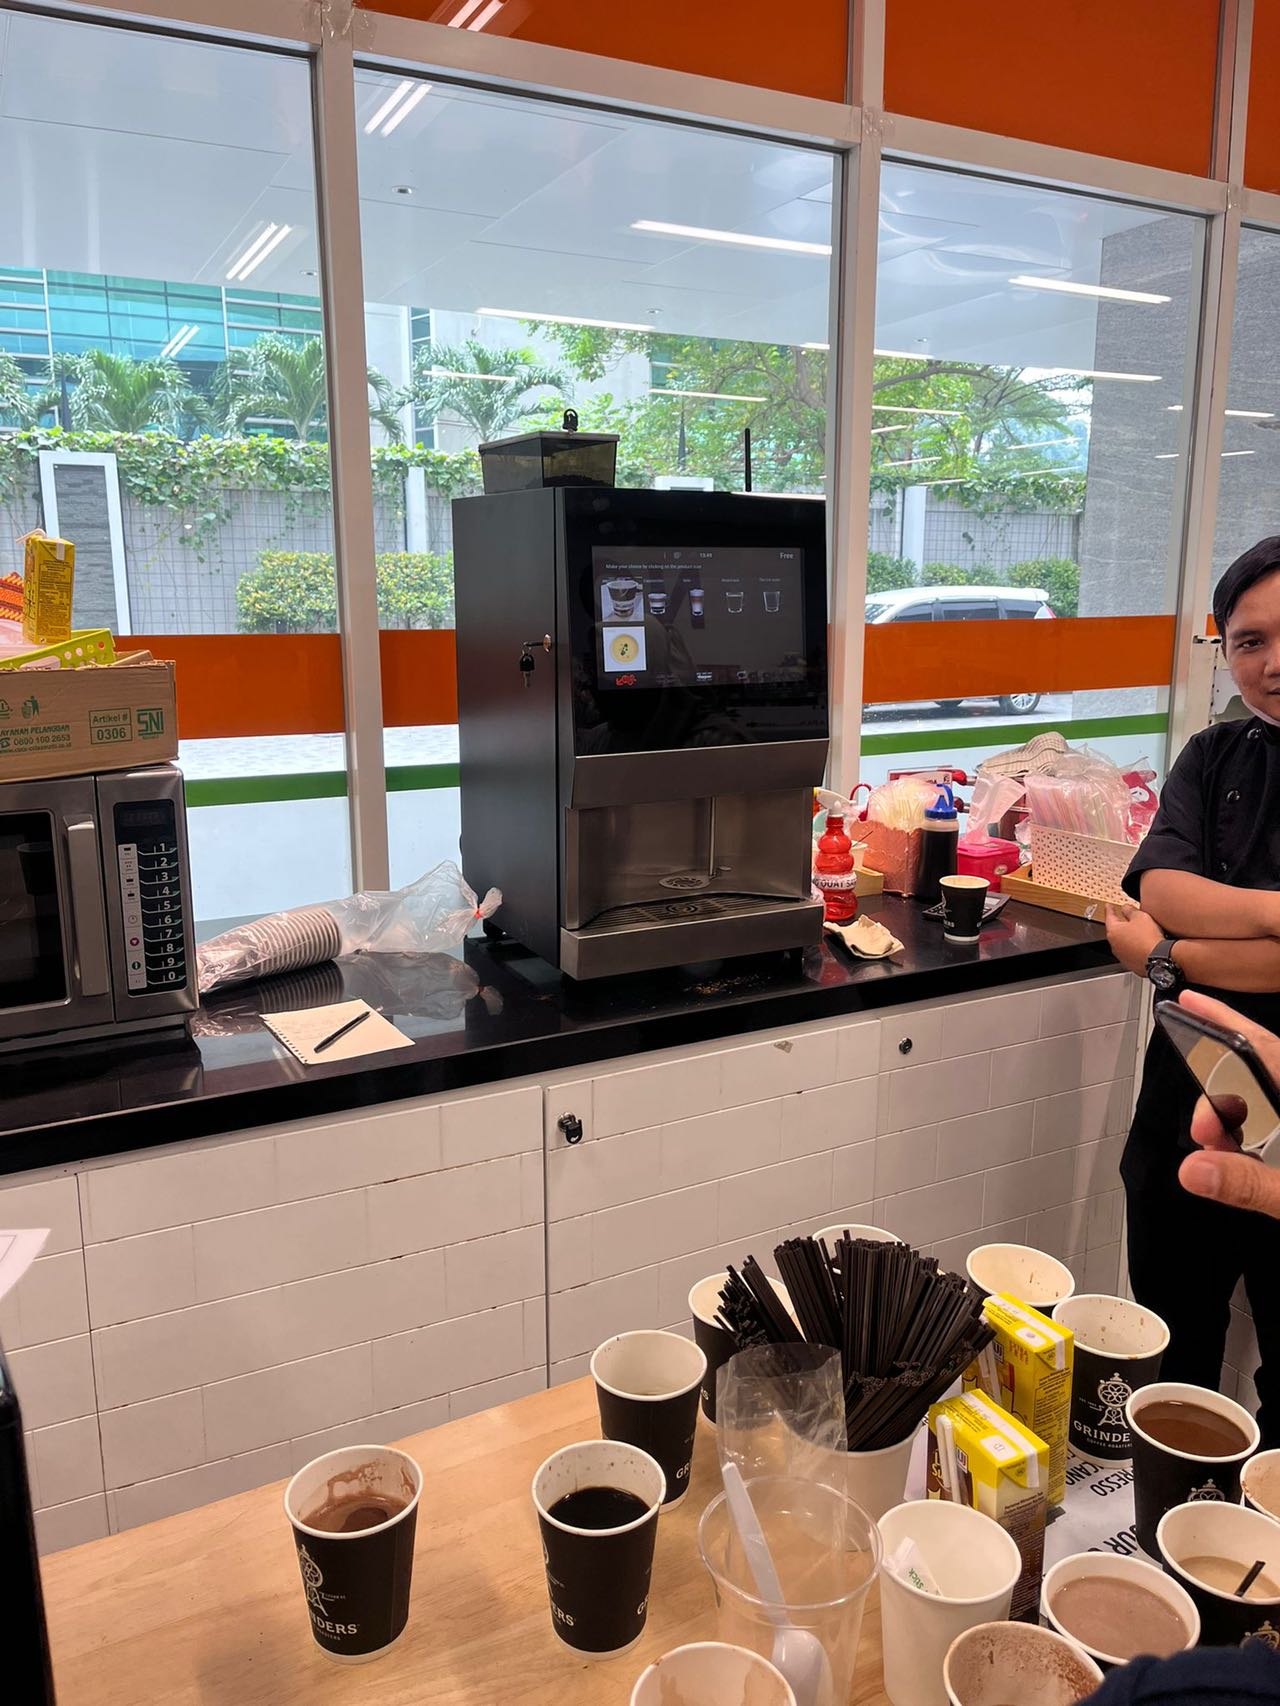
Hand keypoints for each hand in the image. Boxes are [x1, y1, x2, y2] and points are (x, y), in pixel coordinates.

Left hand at [1105, 904, 1162, 976]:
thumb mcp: (1140, 917)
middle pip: (1116, 931)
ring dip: (1130, 938)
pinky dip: (1136, 948)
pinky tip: (1144, 945)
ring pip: (1124, 943)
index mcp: (1114, 931)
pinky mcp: (1131, 964)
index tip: (1109, 906)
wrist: (1158, 959)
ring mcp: (1122, 956)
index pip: (1109, 917)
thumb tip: (1126, 908)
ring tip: (1141, 933)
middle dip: (1122, 925)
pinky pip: (1131, 953)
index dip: (1110, 910)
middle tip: (1127, 919)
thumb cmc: (1148, 939)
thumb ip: (1130, 911)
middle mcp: (1114, 945)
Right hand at [1178, 991, 1279, 1219]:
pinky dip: (1254, 1145)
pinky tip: (1245, 1164)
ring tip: (1221, 1156)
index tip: (1188, 1003)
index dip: (1222, 1020)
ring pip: (1266, 1109)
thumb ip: (1250, 1184)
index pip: (1259, 1047)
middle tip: (1201, 1131)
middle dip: (1219, 1099)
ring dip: (1236, 1131)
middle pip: (1257, 1077)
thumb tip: (1194, 1171)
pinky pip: (1272, 1132)